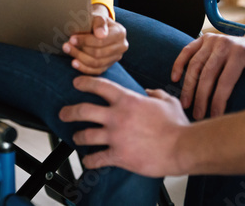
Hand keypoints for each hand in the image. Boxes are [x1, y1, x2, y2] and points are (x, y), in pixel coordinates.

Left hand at [59, 76, 189, 176]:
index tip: (76, 83)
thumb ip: (154, 93)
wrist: (181, 147)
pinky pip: (96, 159)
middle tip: (63, 113)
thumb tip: (148, 92)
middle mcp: (117, 117)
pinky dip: (89, 161)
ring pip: (85, 135)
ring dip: (77, 137)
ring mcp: (116, 137)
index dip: (85, 83)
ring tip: (76, 138)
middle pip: (83, 110)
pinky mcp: (118, 156)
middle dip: (69, 111)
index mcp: (128, 99)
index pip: (99, 86)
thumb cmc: (176, 125)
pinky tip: (88, 161)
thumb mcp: (167, 101)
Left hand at [63, 5, 127, 74]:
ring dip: (80, 58)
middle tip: (66, 46)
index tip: (71, 39)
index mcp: (120, 33)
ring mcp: (116, 58)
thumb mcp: (97, 17)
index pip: (101, 41)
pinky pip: (96, 71)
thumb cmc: (96, 21)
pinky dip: (84, 68)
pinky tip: (74, 63)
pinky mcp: (109, 66)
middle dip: (80, 50)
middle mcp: (121, 47)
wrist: (98, 27)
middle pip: (98, 53)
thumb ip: (99, 23)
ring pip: (96, 63)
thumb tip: (101, 35)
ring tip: (68, 52)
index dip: (85, 41)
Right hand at [172, 33, 244, 118]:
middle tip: (196, 115)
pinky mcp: (203, 38)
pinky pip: (186, 51)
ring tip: (185, 104)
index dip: (218, 101)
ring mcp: (212, 40)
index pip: (225, 81)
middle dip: (200, 97)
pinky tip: (175, 79)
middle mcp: (224, 44)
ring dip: (188, 86)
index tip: (214, 117)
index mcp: (240, 54)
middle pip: (207, 74)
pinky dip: (179, 64)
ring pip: (194, 65)